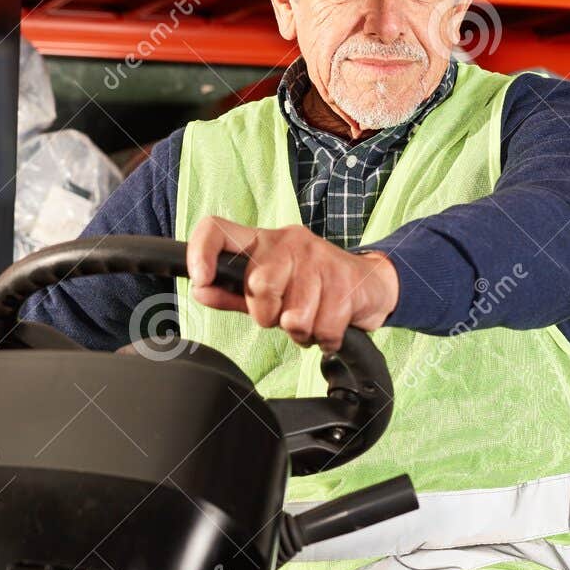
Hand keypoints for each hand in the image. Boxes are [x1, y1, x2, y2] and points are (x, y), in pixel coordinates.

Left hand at [185, 216, 398, 352]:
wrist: (370, 284)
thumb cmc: (311, 287)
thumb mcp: (268, 289)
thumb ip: (231, 293)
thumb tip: (199, 289)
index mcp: (262, 242)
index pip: (219, 230)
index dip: (201, 252)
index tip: (200, 278)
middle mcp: (289, 242)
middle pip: (260, 285)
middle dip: (269, 315)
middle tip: (284, 315)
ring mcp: (320, 258)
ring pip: (295, 315)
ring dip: (302, 332)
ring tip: (311, 320)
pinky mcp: (346, 280)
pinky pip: (324, 328)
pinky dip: (325, 338)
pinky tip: (330, 324)